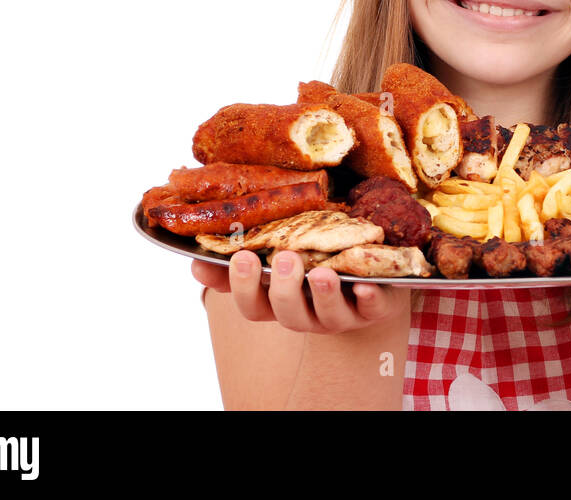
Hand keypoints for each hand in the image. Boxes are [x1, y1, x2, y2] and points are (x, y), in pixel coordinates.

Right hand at [192, 250, 408, 334]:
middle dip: (284, 289)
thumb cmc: (315, 261)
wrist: (370, 276)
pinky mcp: (375, 307)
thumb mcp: (278, 254)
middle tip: (285, 260)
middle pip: (288, 314)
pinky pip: (372, 309)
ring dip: (322, 294)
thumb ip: (240, 255)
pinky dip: (367, 298)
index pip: (253, 305)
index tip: (240, 257)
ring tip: (322, 273)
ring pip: (327, 316)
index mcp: (280, 301)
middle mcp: (308, 313)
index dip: (243, 286)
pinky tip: (363, 286)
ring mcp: (341, 313)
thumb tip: (195, 259)